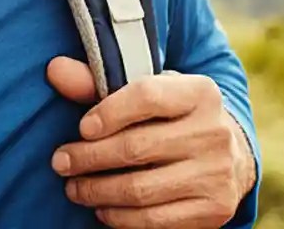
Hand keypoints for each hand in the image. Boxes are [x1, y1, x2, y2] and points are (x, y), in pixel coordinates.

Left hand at [46, 57, 255, 228]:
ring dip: (97, 191)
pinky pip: (155, 220)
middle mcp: (214, 132)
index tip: (81, 128)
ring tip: (74, 188)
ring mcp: (217, 174)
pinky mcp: (215, 210)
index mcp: (200, 93)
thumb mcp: (143, 92)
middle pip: (137, 147)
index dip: (107, 112)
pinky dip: (120, 217)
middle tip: (60, 162)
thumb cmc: (170, 118)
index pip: (147, 96)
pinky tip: (102, 208)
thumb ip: (96, 81)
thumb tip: (54, 71)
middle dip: (89, 158)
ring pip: (141, 189)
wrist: (229, 156)